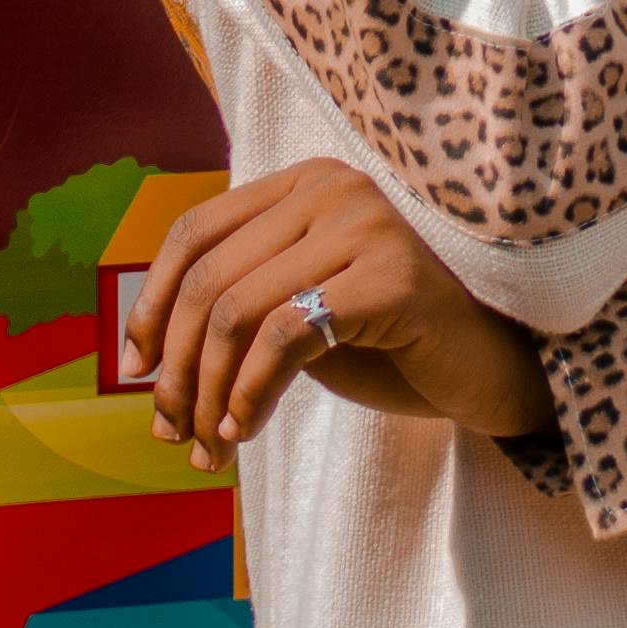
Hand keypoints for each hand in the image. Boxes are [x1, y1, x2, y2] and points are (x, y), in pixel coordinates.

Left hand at [128, 159, 552, 461]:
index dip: (152, 304)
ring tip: (209, 443)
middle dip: (176, 367)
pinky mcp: (391, 278)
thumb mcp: (302, 315)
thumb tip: (146, 362)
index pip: (196, 231)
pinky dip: (251, 392)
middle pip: (210, 278)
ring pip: (239, 311)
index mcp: (304, 183)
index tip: (135, 370)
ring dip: (208, 392)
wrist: (490, 371)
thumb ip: (241, 311)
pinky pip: (286, 338)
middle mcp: (332, 189)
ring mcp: (365, 226)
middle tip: (170, 430)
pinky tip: (247, 428)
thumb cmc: (393, 345)